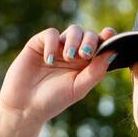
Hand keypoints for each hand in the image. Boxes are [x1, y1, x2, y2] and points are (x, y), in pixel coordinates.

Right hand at [0, 23, 118, 122]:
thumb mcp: (78, 88)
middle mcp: (74, 53)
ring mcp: (57, 47)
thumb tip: (113, 53)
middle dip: (90, 41)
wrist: (25, 106)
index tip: (109, 34)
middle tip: (85, 54)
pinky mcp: (39, 43)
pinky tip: (49, 60)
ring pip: (73, 30)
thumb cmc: (53, 101)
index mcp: (86, 64)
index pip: (101, 45)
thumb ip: (95, 72)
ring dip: (74, 41)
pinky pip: (51, 34)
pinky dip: (53, 44)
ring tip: (68, 58)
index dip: (107, 37)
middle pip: (89, 35)